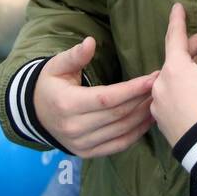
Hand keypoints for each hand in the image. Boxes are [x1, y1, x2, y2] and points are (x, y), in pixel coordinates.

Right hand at [31, 37, 158, 156]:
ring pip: (121, 131)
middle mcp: (74, 127)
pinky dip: (136, 133)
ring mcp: (81, 144)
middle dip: (142, 100)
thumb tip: (90, 42)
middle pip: (117, 115)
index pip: (107, 98)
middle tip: (161, 86)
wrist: (35, 113)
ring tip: (158, 100)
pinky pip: (118, 145)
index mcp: (67, 104)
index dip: (132, 89)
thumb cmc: (51, 84)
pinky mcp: (87, 153)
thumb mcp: (56, 66)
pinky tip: (147, 120)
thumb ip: (75, 55)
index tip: (152, 78)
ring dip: (143, 116)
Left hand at [151, 3, 196, 146]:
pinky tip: (194, 95)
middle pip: (174, 60)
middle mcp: (161, 86)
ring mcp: (159, 107)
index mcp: (175, 69)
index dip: (177, 20)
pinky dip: (180, 91)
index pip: (174, 36)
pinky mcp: (163, 125)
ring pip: (171, 80)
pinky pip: (169, 99)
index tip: (177, 7)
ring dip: (185, 71)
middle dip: (191, 49)